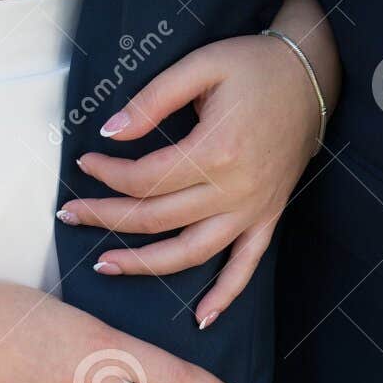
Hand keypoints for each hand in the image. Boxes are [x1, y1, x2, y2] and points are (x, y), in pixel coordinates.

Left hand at [58, 33, 321, 326]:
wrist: (313, 76)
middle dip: (106, 217)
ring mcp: (254, 208)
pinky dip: (225, 295)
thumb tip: (109, 132)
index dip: (107, 174)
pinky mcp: (269, 216)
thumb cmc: (255, 65)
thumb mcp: (201, 66)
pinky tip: (200, 318)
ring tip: (105, 264)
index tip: (85, 162)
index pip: (145, 178)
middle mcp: (236, 189)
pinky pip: (246, 266)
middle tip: (69, 214)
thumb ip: (152, 100)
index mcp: (216, 151)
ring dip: (145, 265)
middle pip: (157, 219)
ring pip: (191, 252)